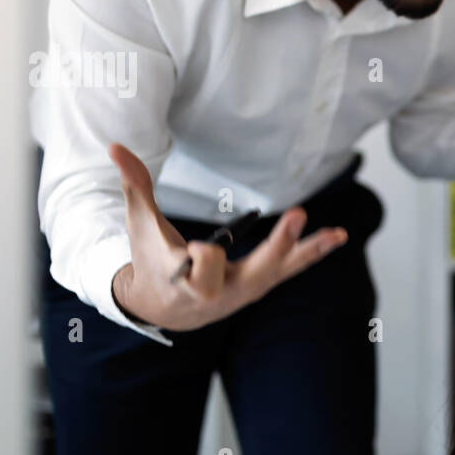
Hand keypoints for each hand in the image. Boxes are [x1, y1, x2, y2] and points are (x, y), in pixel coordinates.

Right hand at [108, 143, 347, 331]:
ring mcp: (245, 290)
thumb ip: (133, 186)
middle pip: (254, 270)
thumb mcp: (140, 225)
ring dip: (310, 249)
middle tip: (299, 212)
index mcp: (187, 282)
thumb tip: (115, 147)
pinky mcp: (260, 284)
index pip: (204, 264)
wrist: (162, 307)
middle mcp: (222, 292)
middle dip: (278, 244)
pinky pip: (290, 268)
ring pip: (281, 270)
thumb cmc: (151, 259)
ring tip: (338, 233)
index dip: (203, 256)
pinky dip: (311, 253)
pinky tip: (337, 236)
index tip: (194, 249)